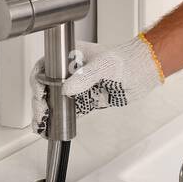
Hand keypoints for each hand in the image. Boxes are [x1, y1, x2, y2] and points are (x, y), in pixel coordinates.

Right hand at [31, 35, 164, 135]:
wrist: (144, 71)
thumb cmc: (127, 59)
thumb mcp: (104, 66)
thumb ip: (85, 77)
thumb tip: (66, 88)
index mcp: (72, 55)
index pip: (46, 66)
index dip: (38, 80)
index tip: (40, 93)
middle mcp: (72, 70)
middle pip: (47, 85)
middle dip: (40, 100)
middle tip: (40, 114)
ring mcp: (79, 85)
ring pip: (56, 99)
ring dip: (46, 111)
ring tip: (41, 124)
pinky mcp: (87, 99)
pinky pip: (69, 109)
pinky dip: (59, 118)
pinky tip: (51, 126)